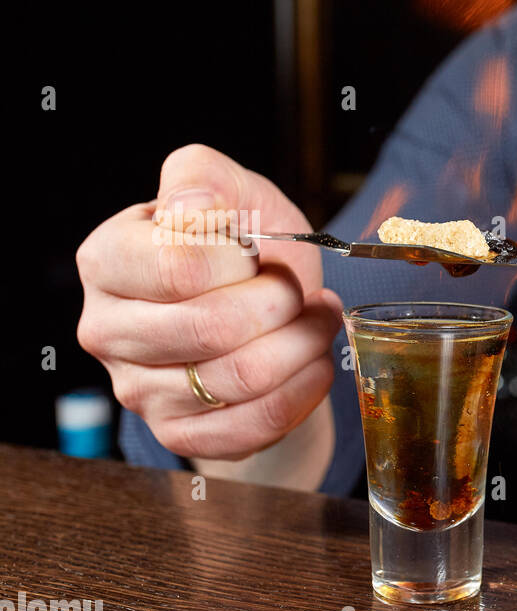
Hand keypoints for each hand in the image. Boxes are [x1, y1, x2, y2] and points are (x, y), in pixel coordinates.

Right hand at [77, 144, 341, 460]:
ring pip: (242, 378)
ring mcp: (138, 390)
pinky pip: (255, 425)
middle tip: (300, 292)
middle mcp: (106, 330)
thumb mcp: (231, 192)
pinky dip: (303, 390)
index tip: (259, 254)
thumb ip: (203, 177)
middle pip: (212, 329)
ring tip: (315, 322)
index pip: (181, 268)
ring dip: (303, 345)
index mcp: (106, 260)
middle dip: (282, 305)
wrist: (262, 313)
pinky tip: (312, 362)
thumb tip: (189, 207)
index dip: (242, 261)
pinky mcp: (178, 433)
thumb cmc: (242, 247)